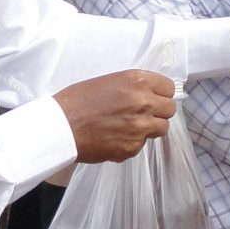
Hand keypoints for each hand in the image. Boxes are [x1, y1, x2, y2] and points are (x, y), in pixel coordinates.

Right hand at [56, 70, 175, 162]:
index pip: (169, 88)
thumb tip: (150, 95)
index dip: (161, 94)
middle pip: (169, 109)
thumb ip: (134, 87)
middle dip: (158, 112)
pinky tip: (114, 138)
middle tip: (142, 114)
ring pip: (162, 129)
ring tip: (129, 127)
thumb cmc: (78, 100)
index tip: (153, 98)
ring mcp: (140, 127)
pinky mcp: (132, 147)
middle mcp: (144, 102)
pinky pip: (142, 145)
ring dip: (150, 128)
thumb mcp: (110, 81)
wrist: (60, 126)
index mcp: (138, 81)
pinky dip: (132, 143)